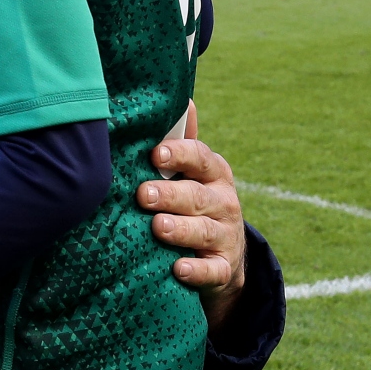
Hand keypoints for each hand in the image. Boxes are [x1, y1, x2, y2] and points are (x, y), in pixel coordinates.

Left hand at [140, 134, 247, 333]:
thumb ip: (182, 141)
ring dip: (182, 229)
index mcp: (213, 173)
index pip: (201, 158)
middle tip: (144, 194)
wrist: (222, 258)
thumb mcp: (191, 173)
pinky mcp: (224, 269)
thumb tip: (181, 98)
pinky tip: (179, 268)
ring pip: (205, 231)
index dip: (180, 154)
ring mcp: (226, 236)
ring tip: (158, 227)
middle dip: (171, 194)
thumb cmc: (193, 202)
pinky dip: (197, 270)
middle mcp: (223, 202)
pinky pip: (213, 270)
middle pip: (199, 195)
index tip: (156, 153)